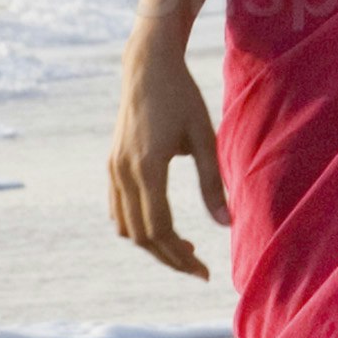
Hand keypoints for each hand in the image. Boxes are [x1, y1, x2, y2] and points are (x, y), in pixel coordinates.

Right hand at [108, 35, 226, 281]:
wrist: (147, 66)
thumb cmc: (182, 97)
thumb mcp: (204, 137)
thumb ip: (212, 182)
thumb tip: (226, 224)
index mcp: (148, 168)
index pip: (160, 230)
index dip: (181, 256)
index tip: (204, 270)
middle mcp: (124, 172)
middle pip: (141, 236)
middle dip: (169, 258)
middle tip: (198, 267)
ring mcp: (114, 168)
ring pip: (125, 226)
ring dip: (152, 244)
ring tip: (183, 246)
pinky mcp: (112, 163)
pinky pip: (118, 209)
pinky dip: (137, 226)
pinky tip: (160, 224)